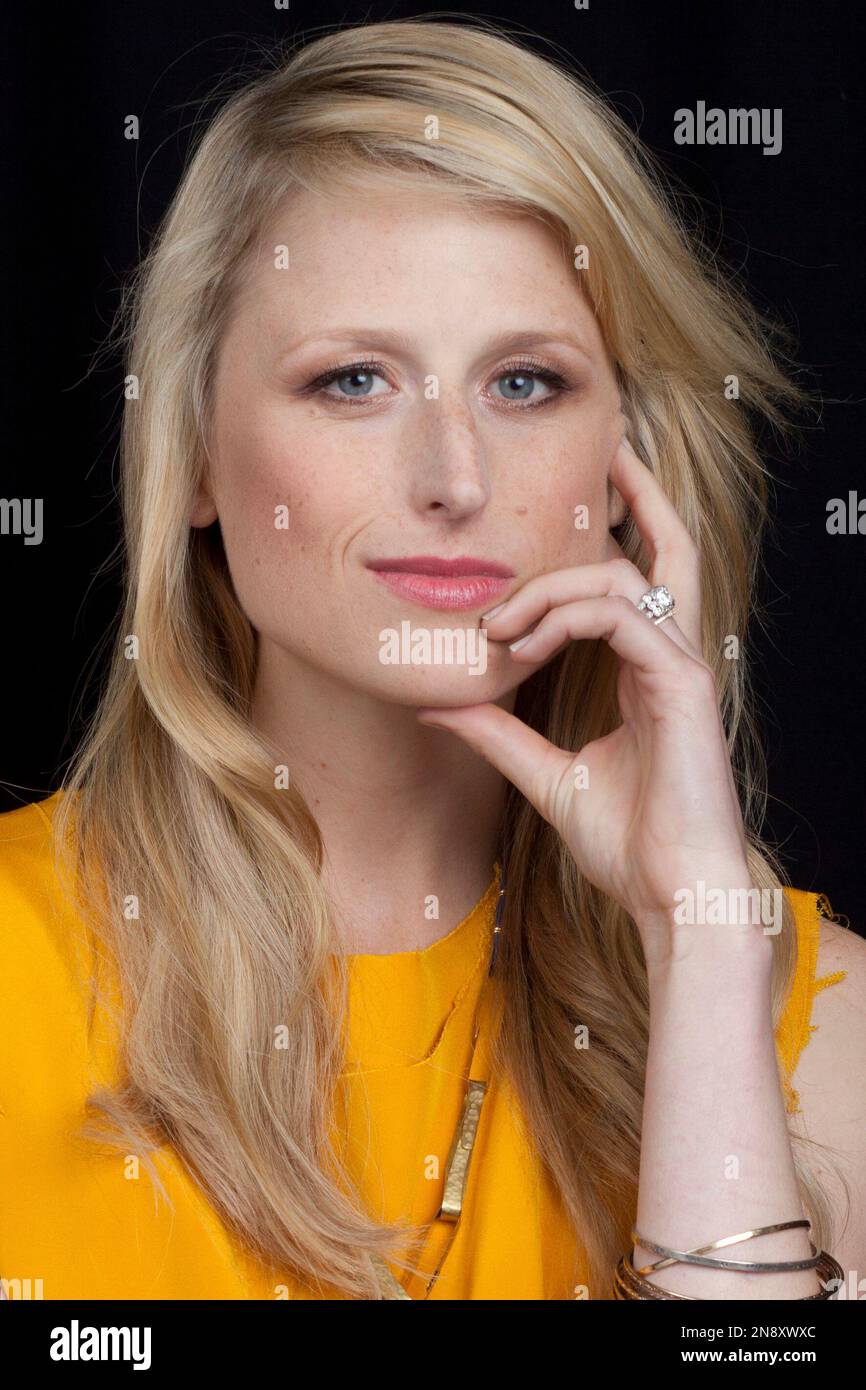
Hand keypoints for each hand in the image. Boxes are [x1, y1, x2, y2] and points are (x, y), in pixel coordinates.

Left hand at [416, 431, 755, 969]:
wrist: (671, 896)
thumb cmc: (626, 845)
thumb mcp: (546, 777)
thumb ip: (499, 735)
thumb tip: (438, 704)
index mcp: (648, 671)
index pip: (637, 582)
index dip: (602, 543)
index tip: (536, 545)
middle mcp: (671, 657)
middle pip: (666, 549)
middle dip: (636, 493)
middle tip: (598, 450)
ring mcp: (681, 666)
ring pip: (623, 579)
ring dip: (549, 587)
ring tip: (496, 624)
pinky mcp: (682, 684)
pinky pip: (622, 616)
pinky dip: (565, 617)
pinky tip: (520, 644)